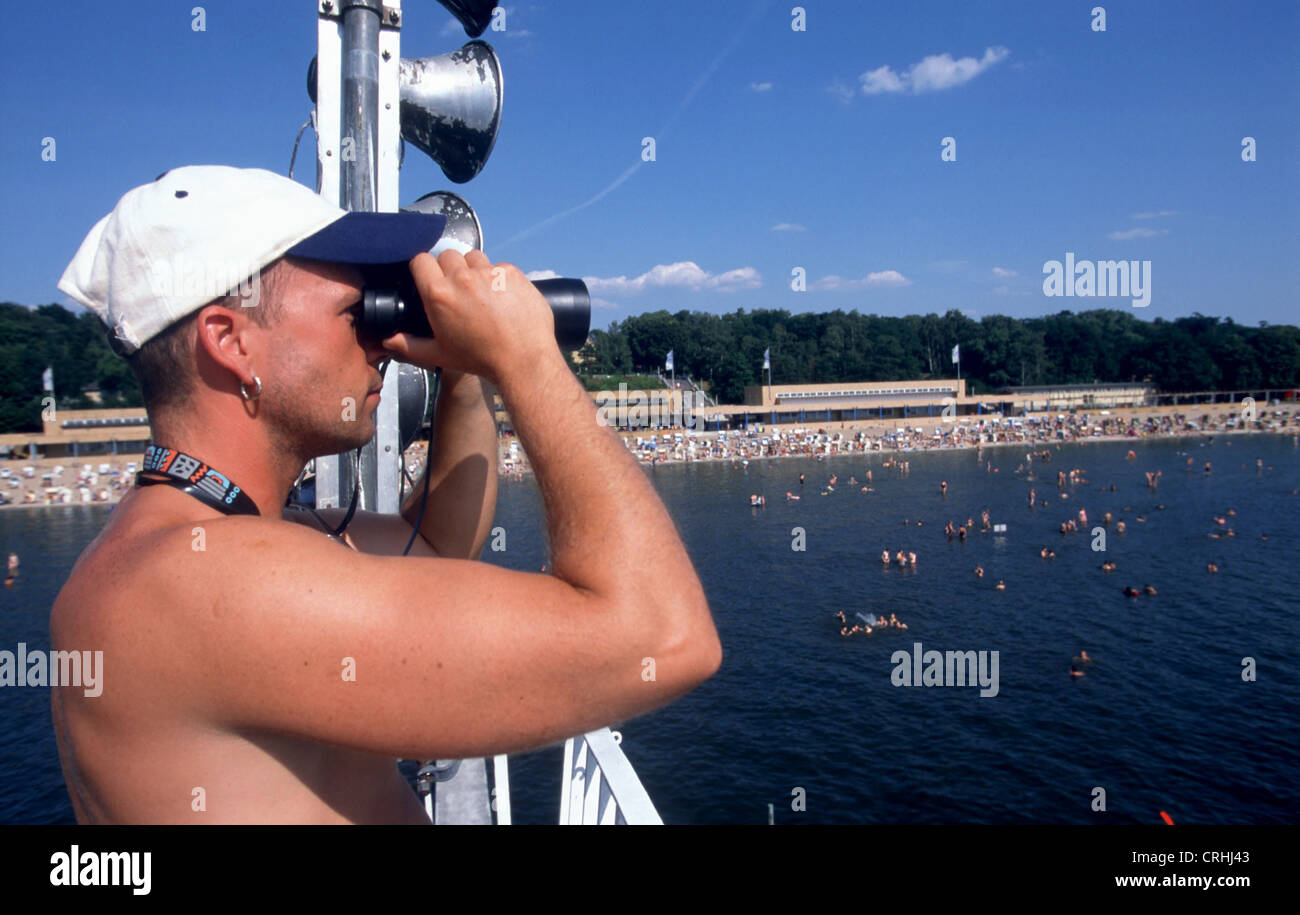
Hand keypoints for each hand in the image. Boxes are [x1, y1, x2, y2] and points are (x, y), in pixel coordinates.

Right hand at [380, 249, 556, 387]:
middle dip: (450, 269)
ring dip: (474, 270)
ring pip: (474, 257)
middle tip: (459, 291)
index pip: (421, 260)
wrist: (523, 360)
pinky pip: (499, 266)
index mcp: (439, 294)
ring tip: (481, 293)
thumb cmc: (481, 359)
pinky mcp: (511, 273)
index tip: (430, 278)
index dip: (424, 269)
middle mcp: (462, 278)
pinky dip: (499, 277)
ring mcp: (489, 273)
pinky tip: (503, 298)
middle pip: (447, 255)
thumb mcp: (440, 355)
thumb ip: (409, 344)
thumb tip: (388, 339)